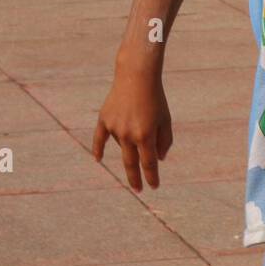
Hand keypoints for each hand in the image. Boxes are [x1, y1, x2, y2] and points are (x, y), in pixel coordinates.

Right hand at [92, 72, 173, 190]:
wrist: (136, 75)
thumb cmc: (155, 98)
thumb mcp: (165, 120)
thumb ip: (164, 141)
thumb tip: (158, 160)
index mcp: (146, 135)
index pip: (149, 163)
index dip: (151, 177)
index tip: (154, 187)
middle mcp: (128, 134)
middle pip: (131, 163)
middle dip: (135, 178)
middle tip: (138, 190)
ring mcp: (114, 128)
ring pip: (122, 145)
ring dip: (130, 140)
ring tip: (137, 119)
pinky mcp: (104, 119)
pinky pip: (99, 138)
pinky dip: (99, 149)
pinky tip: (98, 159)